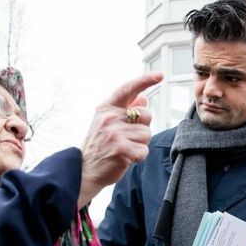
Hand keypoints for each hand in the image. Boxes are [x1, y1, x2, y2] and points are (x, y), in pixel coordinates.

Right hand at [78, 72, 162, 206]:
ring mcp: (114, 133)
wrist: (85, 171)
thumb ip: (126, 109)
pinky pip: (144, 150)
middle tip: (127, 137)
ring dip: (140, 144)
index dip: (145, 80)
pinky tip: (126, 158)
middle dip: (143, 126)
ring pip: (147, 134)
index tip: (159, 75)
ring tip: (124, 148)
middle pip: (146, 114)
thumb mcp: (108, 122)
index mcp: (106, 108)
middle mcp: (109, 117)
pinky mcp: (120, 149)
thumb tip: (143, 97)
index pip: (128, 89)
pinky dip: (139, 156)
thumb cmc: (100, 145)